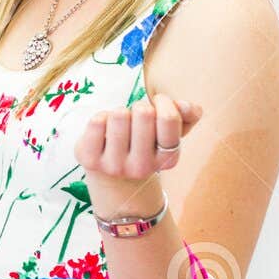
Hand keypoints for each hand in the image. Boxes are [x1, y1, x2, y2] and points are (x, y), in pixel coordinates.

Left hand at [75, 93, 201, 215]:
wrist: (112, 175)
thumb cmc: (144, 143)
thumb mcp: (168, 132)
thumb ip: (185, 116)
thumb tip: (188, 106)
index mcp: (167, 159)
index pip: (169, 119)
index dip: (164, 102)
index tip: (159, 102)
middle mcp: (142, 167)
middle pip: (143, 113)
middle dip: (140, 106)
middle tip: (137, 116)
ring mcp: (114, 166)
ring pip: (119, 115)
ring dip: (120, 111)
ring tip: (120, 124)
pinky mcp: (90, 159)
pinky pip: (97, 121)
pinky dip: (101, 117)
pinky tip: (104, 129)